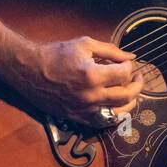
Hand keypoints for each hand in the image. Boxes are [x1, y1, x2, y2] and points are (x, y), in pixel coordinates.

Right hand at [23, 36, 143, 129]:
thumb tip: (130, 56)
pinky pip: (103, 123)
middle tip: (138, 77)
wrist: (29, 71)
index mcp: (92, 75)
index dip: (129, 67)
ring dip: (130, 102)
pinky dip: (114, 116)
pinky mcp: (77, 117)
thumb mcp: (84, 44)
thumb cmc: (55, 54)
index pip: (124, 74)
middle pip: (126, 95)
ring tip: (132, 93)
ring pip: (118, 113)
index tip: (126, 63)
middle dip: (137, 85)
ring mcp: (84, 109)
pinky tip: (117, 107)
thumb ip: (110, 50)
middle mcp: (90, 95)